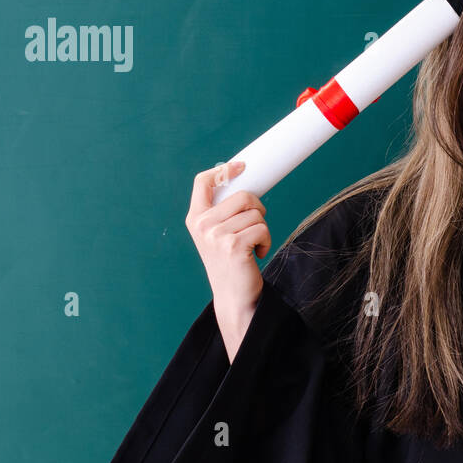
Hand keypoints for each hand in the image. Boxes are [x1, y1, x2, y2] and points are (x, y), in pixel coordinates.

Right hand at [185, 161, 269, 317]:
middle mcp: (202, 225)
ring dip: (262, 229)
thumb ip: (224, 211)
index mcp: (195, 218)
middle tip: (255, 226)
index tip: (242, 166)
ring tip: (253, 245)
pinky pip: (262, 228)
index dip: (224, 170)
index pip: (203, 182)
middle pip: (242, 195)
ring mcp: (216, 235)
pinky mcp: (233, 246)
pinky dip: (266, 241)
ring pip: (255, 213)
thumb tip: (245, 179)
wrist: (234, 295)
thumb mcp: (219, 234)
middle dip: (257, 208)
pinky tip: (256, 254)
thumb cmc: (230, 262)